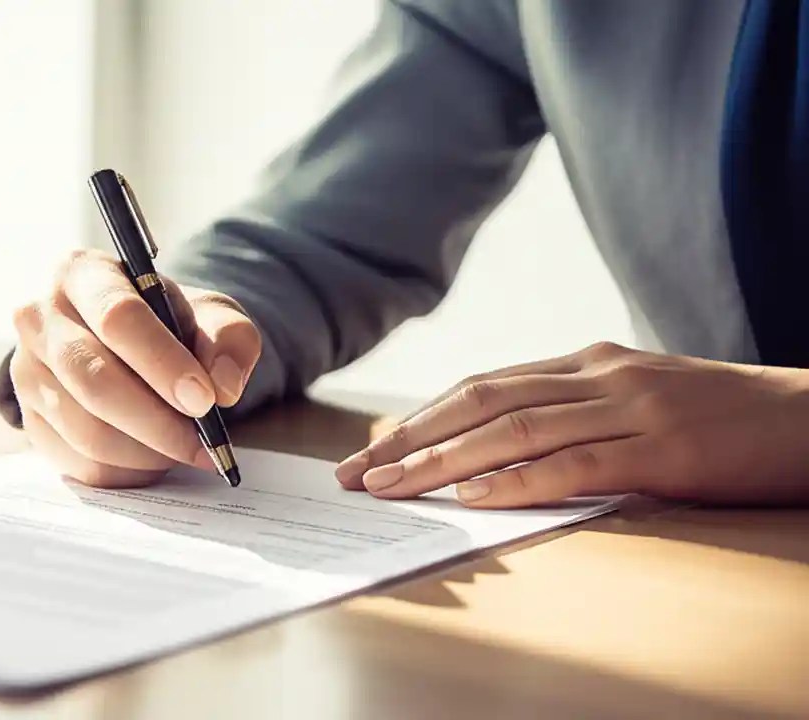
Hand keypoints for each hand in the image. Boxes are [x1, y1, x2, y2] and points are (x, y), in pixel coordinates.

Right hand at [10, 249, 260, 487]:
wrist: (131, 346)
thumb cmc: (169, 324)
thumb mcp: (210, 315)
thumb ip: (228, 339)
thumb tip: (223, 385)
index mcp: (81, 273)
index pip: (117, 317)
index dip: (162, 363)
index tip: (204, 400)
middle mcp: (39, 318)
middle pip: (94, 380)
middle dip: (157, 420)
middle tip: (203, 442)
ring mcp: (26, 373)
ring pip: (87, 430)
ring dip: (147, 451)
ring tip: (186, 449)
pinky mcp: (31, 421)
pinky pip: (80, 463)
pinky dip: (128, 471)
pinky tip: (157, 458)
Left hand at [335, 342, 808, 507]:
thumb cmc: (718, 417)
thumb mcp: (635, 399)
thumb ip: (572, 411)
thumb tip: (497, 447)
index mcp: (586, 362)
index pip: (482, 385)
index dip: (421, 416)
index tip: (373, 448)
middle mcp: (597, 376)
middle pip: (480, 401)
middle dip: (410, 438)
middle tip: (356, 472)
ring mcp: (629, 408)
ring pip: (514, 430)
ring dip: (442, 461)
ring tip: (391, 486)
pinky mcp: (661, 450)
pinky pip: (574, 465)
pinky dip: (517, 480)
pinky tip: (473, 496)